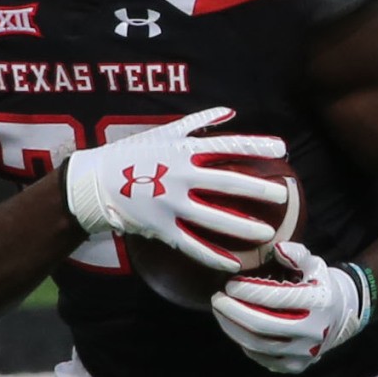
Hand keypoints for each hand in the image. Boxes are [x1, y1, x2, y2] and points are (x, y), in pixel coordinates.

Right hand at [61, 108, 297, 271]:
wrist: (94, 183)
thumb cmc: (133, 154)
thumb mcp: (164, 131)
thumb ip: (199, 122)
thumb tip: (231, 112)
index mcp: (183, 149)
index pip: (228, 145)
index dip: (257, 146)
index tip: (283, 149)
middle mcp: (181, 175)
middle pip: (227, 182)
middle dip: (258, 188)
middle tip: (283, 195)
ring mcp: (171, 203)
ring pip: (214, 217)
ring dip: (243, 226)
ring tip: (268, 233)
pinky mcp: (161, 227)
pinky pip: (192, 244)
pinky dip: (213, 255)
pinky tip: (233, 263)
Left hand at [211, 241, 373, 370]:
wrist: (341, 316)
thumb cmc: (319, 284)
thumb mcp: (313, 263)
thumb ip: (295, 253)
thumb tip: (276, 248)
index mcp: (319, 301)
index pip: (276, 297)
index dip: (248, 291)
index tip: (230, 284)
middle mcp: (313, 330)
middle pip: (261, 324)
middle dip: (232, 311)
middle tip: (216, 298)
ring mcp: (304, 352)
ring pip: (257, 344)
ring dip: (232, 328)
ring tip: (220, 312)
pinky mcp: (295, 366)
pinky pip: (261, 357)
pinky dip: (244, 342)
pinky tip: (236, 328)